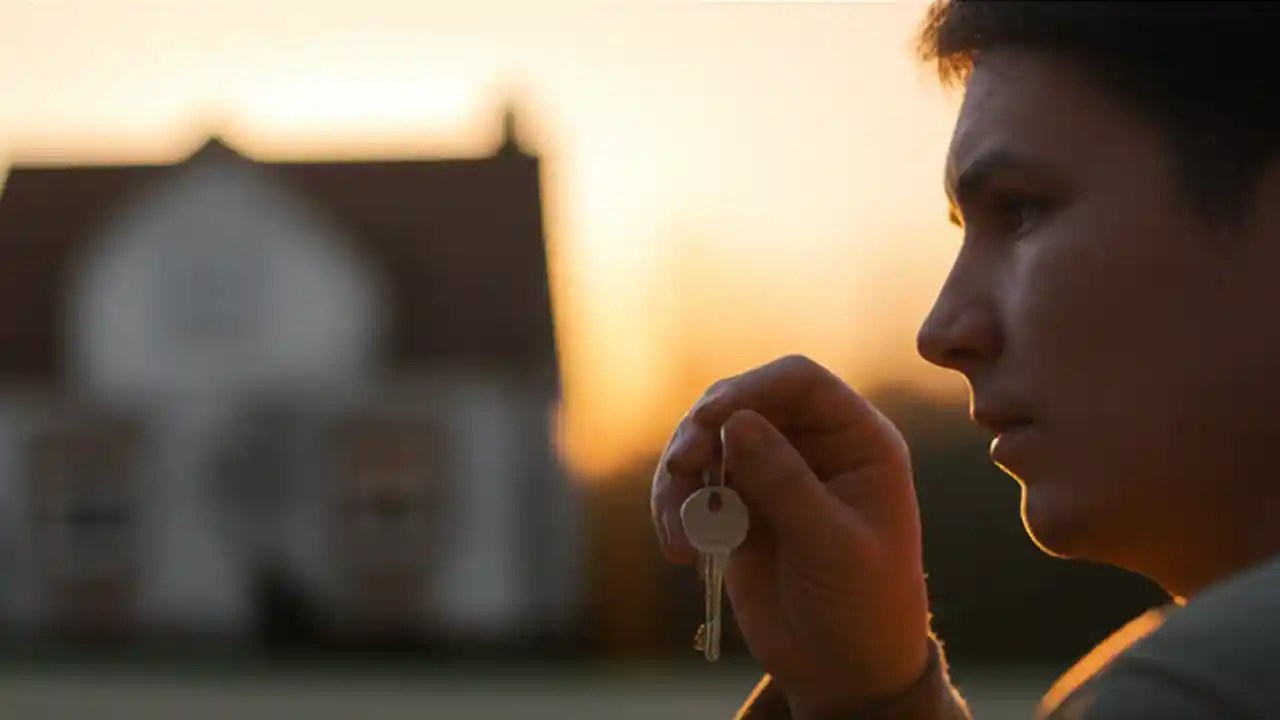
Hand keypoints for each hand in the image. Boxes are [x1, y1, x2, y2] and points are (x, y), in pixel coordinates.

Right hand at [651, 355, 930, 716]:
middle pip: (742, 403)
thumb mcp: (832, 545)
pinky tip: (680, 550)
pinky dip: (677, 508)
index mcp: (857, 441)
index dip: (751, 388)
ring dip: (681, 476)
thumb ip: (785, 481)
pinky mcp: (740, 509)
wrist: (845, 671)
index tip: (709, 420)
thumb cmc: (864, 606)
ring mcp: (773, 475)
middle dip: (702, 431)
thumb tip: (735, 422)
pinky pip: (694, 487)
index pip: (799, 382)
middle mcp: (813, 447)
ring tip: (680, 531)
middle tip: (680, 467)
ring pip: (709, 444)